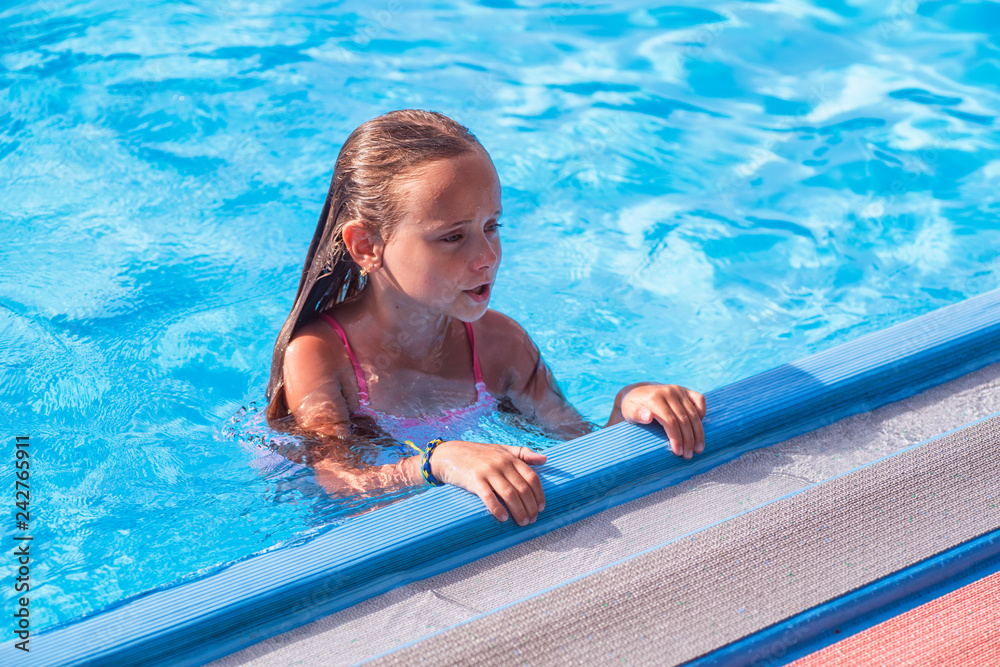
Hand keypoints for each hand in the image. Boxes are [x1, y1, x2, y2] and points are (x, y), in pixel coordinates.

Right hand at [425, 440, 546, 525]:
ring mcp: (488, 471)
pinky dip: (498, 509)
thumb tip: (545, 458)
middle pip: (522, 488)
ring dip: (518, 511)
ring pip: (509, 494)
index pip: (532, 477)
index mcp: (510, 458)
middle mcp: (501, 464)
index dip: (539, 494)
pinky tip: (503, 518)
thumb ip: (523, 453)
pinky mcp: (474, 480)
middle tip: (532, 520)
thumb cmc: (478, 453)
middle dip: (530, 507)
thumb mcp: (501, 449)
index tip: (541, 508)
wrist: (449, 454)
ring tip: (522, 522)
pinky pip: (489, 497)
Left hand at [619, 384, 706, 458]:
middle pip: (684, 420)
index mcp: (655, 398)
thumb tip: (648, 417)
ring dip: (698, 433)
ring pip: (694, 414)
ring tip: (698, 449)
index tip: (678, 453)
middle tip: (689, 456)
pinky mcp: (685, 390)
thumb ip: (636, 414)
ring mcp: (679, 390)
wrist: (636, 392)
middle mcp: (669, 392)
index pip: (670, 421)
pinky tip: (698, 428)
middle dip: (688, 440)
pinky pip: (700, 400)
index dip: (676, 438)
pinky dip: (702, 414)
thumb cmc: (632, 406)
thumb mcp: (628, 411)